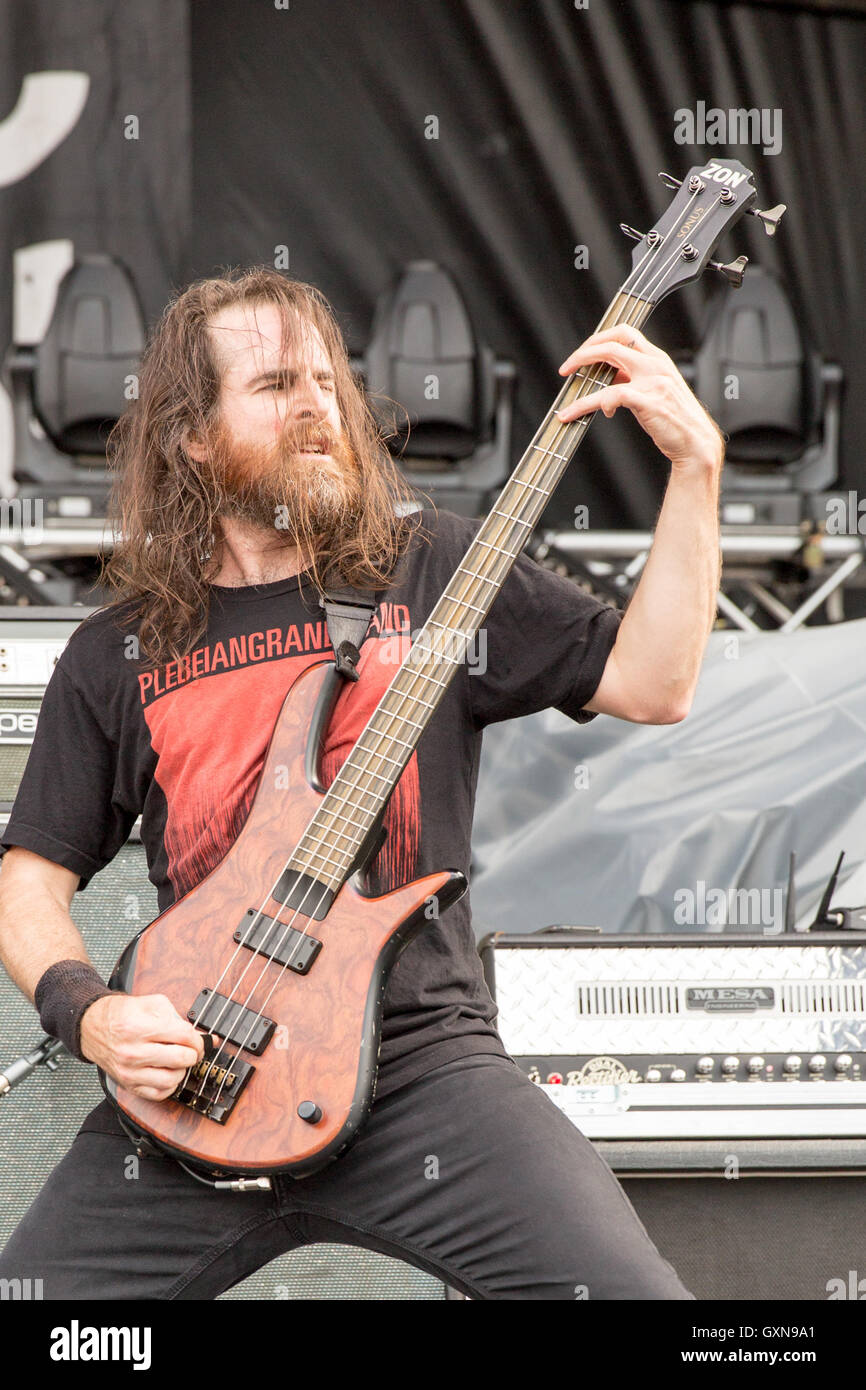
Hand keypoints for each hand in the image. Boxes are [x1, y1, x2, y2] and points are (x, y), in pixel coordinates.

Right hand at [80, 992, 204, 1100]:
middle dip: (193, 1053)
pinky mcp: (128, 1084)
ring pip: (171, 1079)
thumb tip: (197, 1033)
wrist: (92, 1027)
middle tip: (193, 1050)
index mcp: (139, 1027)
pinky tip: (168, 1073)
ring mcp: (129, 1071)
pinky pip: (157, 1093)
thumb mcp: (150, 1002)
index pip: (183, 1036)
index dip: (198, 1038)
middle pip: (180, 1058)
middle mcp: (133, 1052)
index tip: (200, 1039)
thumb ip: (176, 1015)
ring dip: (182, 1071)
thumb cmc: (121, 1014)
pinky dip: (169, 1086)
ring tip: (179, 1062)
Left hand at [555, 325, 724, 473]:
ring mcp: (653, 382)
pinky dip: (600, 404)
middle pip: (612, 342)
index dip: (599, 339)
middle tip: (567, 369)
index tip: (581, 353)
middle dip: (583, 353)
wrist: (696, 443)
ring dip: (582, 386)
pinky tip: (605, 413)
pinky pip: (612, 396)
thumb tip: (607, 377)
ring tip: (569, 405)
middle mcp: (656, 365)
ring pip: (608, 366)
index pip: (624, 334)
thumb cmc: (675, 420)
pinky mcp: (649, 401)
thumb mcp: (655, 391)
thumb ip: (634, 379)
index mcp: (657, 359)